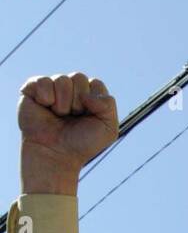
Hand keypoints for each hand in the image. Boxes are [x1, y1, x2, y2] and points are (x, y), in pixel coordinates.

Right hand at [18, 72, 117, 193]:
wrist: (56, 155)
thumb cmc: (81, 144)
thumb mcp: (108, 129)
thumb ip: (108, 105)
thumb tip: (86, 93)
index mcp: (89, 96)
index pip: (95, 83)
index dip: (93, 101)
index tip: (88, 118)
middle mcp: (71, 90)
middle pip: (79, 77)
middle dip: (77, 102)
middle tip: (72, 118)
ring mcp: (52, 88)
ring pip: (62, 80)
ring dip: (62, 103)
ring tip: (58, 116)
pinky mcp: (33, 89)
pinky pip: (43, 81)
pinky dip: (46, 98)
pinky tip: (45, 109)